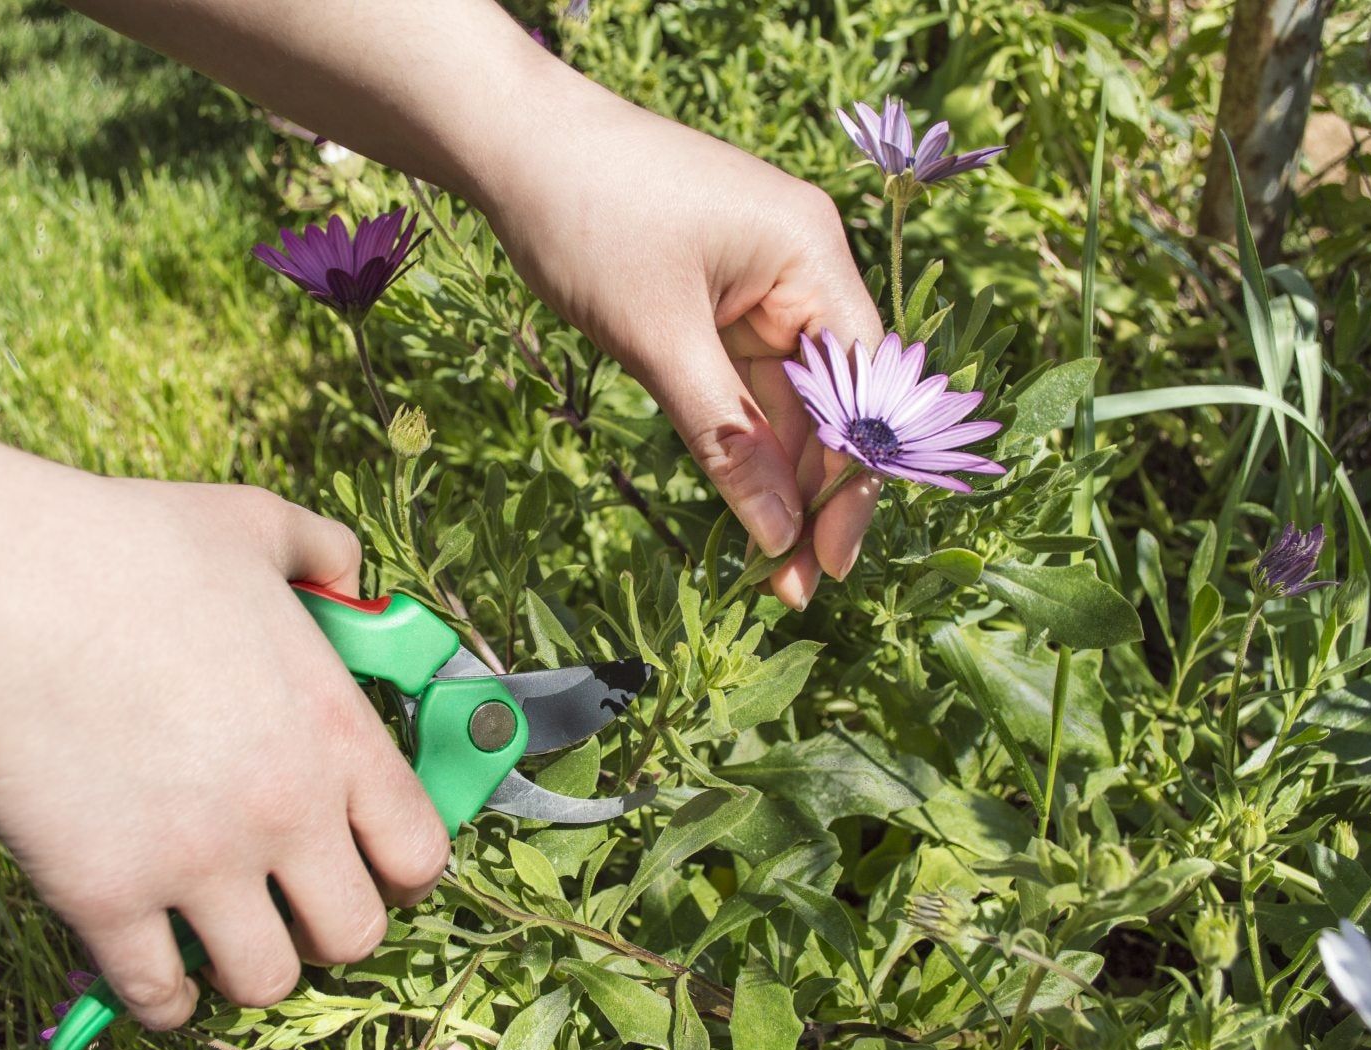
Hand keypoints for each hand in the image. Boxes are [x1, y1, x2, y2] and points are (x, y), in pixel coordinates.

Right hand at [0, 477, 449, 1028]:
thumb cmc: (128, 548)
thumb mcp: (256, 524)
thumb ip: (325, 552)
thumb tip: (352, 575)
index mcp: (334, 734)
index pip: (421, 854)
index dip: (403, 869)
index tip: (373, 863)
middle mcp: (285, 812)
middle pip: (356, 935)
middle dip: (332, 927)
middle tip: (296, 901)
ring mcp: (198, 864)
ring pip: (267, 982)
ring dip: (253, 967)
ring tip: (227, 934)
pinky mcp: (106, 898)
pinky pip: (160, 999)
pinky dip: (166, 998)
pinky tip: (158, 968)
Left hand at [481, 84, 884, 609]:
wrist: (510, 140)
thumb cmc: (587, 217)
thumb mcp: (658, 339)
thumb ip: (725, 438)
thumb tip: (777, 533)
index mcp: (811, 254)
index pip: (860, 388)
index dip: (851, 480)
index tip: (826, 561)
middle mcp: (803, 267)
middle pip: (830, 402)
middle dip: (810, 495)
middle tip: (791, 588)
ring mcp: (761, 284)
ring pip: (785, 402)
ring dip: (775, 480)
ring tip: (765, 569)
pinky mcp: (718, 299)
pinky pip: (744, 384)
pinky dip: (740, 442)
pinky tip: (742, 506)